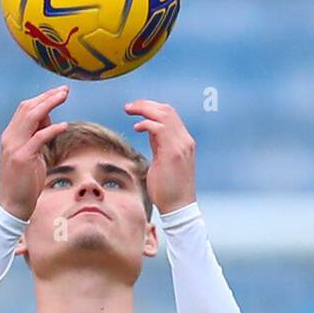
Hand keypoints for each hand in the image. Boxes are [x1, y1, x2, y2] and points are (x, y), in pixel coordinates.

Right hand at [0, 87, 69, 220]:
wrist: (12, 206)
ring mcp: (14, 147)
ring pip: (31, 117)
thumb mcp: (31, 156)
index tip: (58, 92)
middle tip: (65, 90)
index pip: (24, 109)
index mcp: (10, 136)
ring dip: (49, 104)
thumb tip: (49, 121)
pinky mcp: (22, 158)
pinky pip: (39, 138)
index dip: (42, 98)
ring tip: (64, 97)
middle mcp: (10, 138)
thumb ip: (37, 138)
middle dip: (47, 97)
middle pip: (27, 108)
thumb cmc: (23, 184)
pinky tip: (64, 126)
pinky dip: (52, 129)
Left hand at [124, 99, 196, 214]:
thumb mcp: (163, 162)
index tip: (136, 110)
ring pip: (164, 114)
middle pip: (167, 110)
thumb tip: (150, 133)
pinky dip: (146, 124)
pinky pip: (159, 128)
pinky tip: (136, 128)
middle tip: (128, 107)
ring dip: (144, 109)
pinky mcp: (173, 153)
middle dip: (146, 104)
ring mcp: (181, 145)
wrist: (179, 208)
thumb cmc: (168, 190)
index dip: (152, 109)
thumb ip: (159, 146)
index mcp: (183, 142)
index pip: (170, 115)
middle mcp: (185, 141)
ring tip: (129, 110)